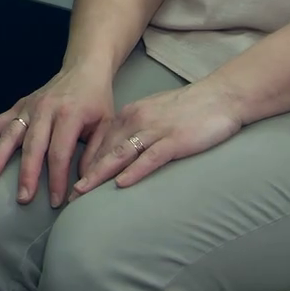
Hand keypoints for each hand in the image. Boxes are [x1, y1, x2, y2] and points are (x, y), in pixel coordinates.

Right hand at [0, 66, 115, 206]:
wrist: (83, 68)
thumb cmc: (97, 101)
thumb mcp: (106, 125)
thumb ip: (96, 153)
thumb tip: (85, 183)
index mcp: (69, 114)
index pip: (59, 152)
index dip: (56, 178)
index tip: (55, 201)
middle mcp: (45, 109)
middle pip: (32, 146)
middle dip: (27, 174)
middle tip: (22, 198)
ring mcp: (28, 106)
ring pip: (10, 133)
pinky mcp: (18, 106)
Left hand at [71, 82, 244, 194]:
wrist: (221, 95)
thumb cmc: (190, 109)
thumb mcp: (155, 115)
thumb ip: (136, 131)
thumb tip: (119, 154)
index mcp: (130, 115)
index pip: (99, 142)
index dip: (83, 163)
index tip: (68, 181)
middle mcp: (137, 121)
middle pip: (104, 151)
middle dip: (84, 174)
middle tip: (67, 195)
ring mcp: (155, 130)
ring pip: (120, 154)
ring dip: (99, 175)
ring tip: (82, 193)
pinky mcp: (175, 140)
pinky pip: (150, 157)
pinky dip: (134, 171)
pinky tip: (121, 184)